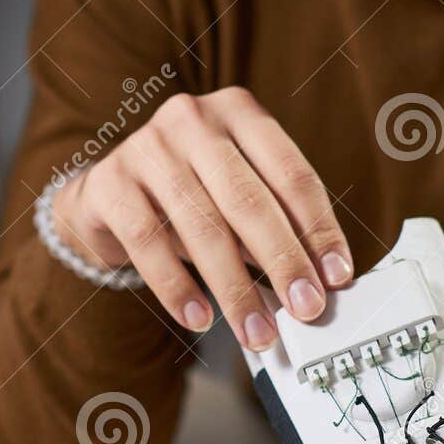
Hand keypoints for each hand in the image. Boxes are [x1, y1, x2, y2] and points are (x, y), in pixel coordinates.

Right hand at [50, 87, 353, 348]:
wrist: (107, 193)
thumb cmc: (189, 194)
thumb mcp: (236, 196)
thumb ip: (276, 226)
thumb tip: (318, 281)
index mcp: (239, 112)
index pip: (292, 174)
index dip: (319, 229)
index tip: (336, 276)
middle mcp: (193, 119)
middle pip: (249, 200)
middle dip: (283, 262)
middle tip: (306, 307)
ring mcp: (146, 147)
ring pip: (202, 228)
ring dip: (235, 289)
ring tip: (257, 331)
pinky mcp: (109, 183)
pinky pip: (148, 243)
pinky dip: (177, 288)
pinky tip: (200, 318)